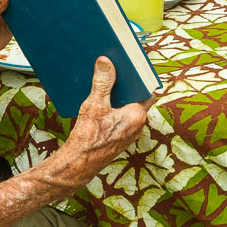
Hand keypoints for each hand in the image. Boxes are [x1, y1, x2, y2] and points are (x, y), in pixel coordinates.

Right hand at [63, 57, 155, 172]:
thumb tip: (106, 62)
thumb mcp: (94, 105)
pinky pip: (121, 119)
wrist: (80, 164)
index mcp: (136, 115)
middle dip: (126, 87)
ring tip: (106, 85)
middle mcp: (137, 125)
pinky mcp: (120, 139)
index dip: (139, 79)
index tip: (131, 68)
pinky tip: (100, 104)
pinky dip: (114, 111)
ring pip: (128, 110)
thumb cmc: (88, 137)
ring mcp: (129, 134)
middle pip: (136, 99)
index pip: (146, 91)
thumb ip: (102, 82)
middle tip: (115, 73)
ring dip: (119, 99)